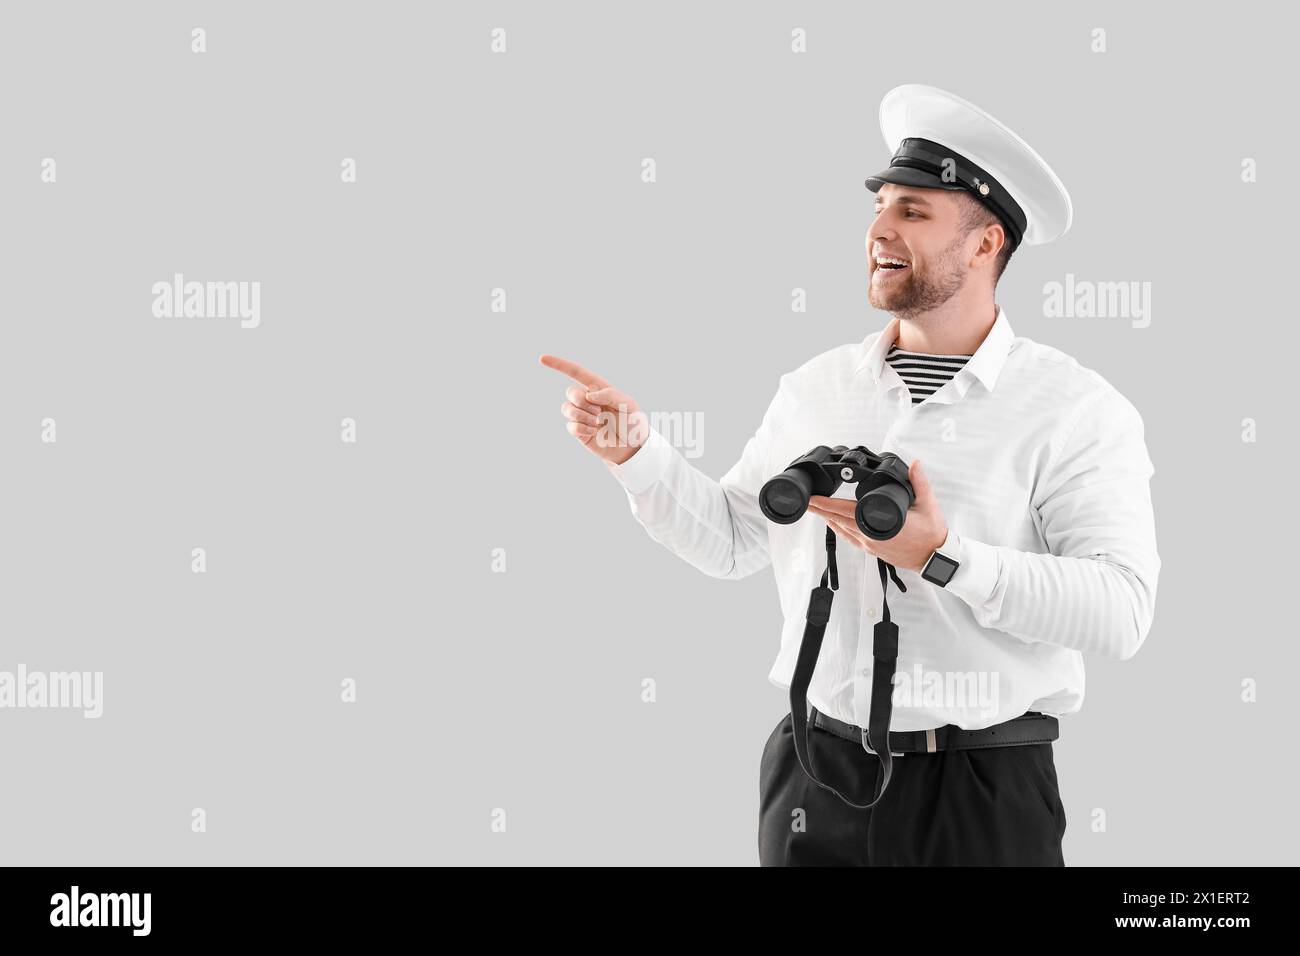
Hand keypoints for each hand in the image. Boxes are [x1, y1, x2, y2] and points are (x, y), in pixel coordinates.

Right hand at [539, 353, 648, 465]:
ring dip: (583, 416)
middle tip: (600, 413)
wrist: (632, 446)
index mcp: (598, 388)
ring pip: (567, 409)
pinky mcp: (579, 431)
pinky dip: (583, 429)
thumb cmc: (632, 422)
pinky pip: (571, 426)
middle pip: (571, 392)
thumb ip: (611, 394)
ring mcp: (582, 415)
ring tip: (598, 423)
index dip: (559, 365)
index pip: (576, 372)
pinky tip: (595, 432)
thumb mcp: (629, 404)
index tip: (542, 358)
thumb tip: (589, 394)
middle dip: (582, 402)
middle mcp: (587, 400)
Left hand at [806, 459, 947, 572]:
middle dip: (819, 510)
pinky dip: (838, 530)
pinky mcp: (872, 550)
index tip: (812, 499)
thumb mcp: (928, 504)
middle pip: (837, 521)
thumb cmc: (931, 534)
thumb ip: (920, 482)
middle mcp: (870, 537)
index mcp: (880, 525)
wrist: (935, 558)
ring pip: (842, 531)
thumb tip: (914, 464)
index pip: (845, 512)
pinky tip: (833, 523)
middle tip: (805, 501)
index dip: (826, 505)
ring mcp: (870, 545)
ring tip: (815, 509)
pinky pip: (850, 539)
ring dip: (827, 519)